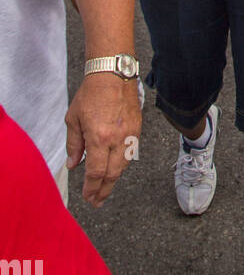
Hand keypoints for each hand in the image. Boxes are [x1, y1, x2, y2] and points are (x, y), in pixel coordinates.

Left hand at [65, 72, 141, 207]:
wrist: (113, 73)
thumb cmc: (91, 93)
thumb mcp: (74, 119)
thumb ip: (74, 145)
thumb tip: (74, 165)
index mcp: (99, 137)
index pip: (96, 172)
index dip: (91, 188)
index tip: (87, 197)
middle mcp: (117, 139)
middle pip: (112, 174)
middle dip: (103, 190)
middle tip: (96, 201)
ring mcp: (130, 133)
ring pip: (124, 165)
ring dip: (114, 179)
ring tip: (105, 188)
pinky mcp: (138, 127)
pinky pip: (131, 152)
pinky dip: (122, 163)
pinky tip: (115, 167)